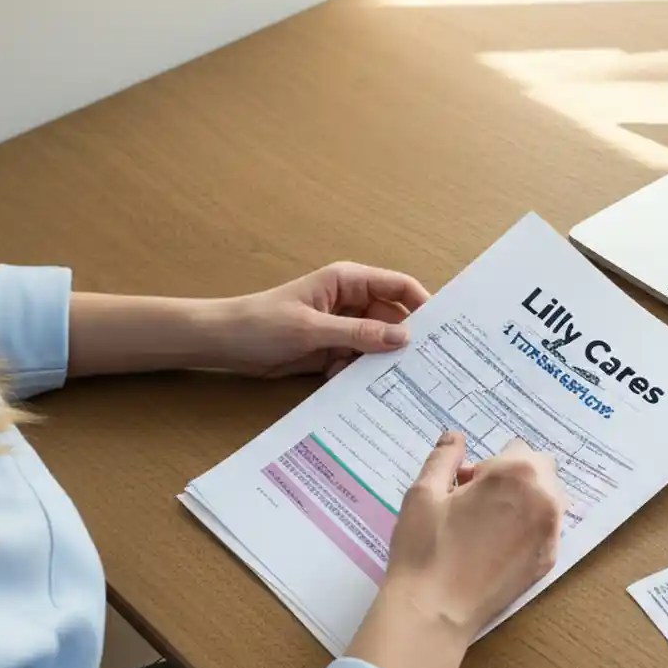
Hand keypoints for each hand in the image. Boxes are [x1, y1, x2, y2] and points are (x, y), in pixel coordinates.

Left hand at [216, 262, 429, 377]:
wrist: (222, 343)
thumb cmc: (261, 323)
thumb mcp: (311, 329)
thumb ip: (358, 334)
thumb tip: (404, 338)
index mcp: (349, 281)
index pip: (399, 287)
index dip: (424, 305)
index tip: (445, 330)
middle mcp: (352, 302)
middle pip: (394, 320)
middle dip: (406, 342)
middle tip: (429, 366)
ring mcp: (343, 327)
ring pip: (378, 344)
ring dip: (381, 362)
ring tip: (396, 382)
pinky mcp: (333, 350)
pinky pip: (359, 361)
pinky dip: (359, 373)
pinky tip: (355, 386)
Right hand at [346, 433, 566, 667]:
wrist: (434, 611)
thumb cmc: (426, 548)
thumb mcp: (424, 492)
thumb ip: (444, 457)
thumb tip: (455, 437)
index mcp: (518, 474)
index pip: (515, 449)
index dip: (487, 465)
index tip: (464, 486)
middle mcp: (545, 498)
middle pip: (538, 470)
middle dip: (512, 477)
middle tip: (475, 502)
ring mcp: (551, 532)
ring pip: (546, 499)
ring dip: (524, 500)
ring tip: (486, 523)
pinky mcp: (548, 561)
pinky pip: (545, 529)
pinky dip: (528, 528)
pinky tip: (497, 546)